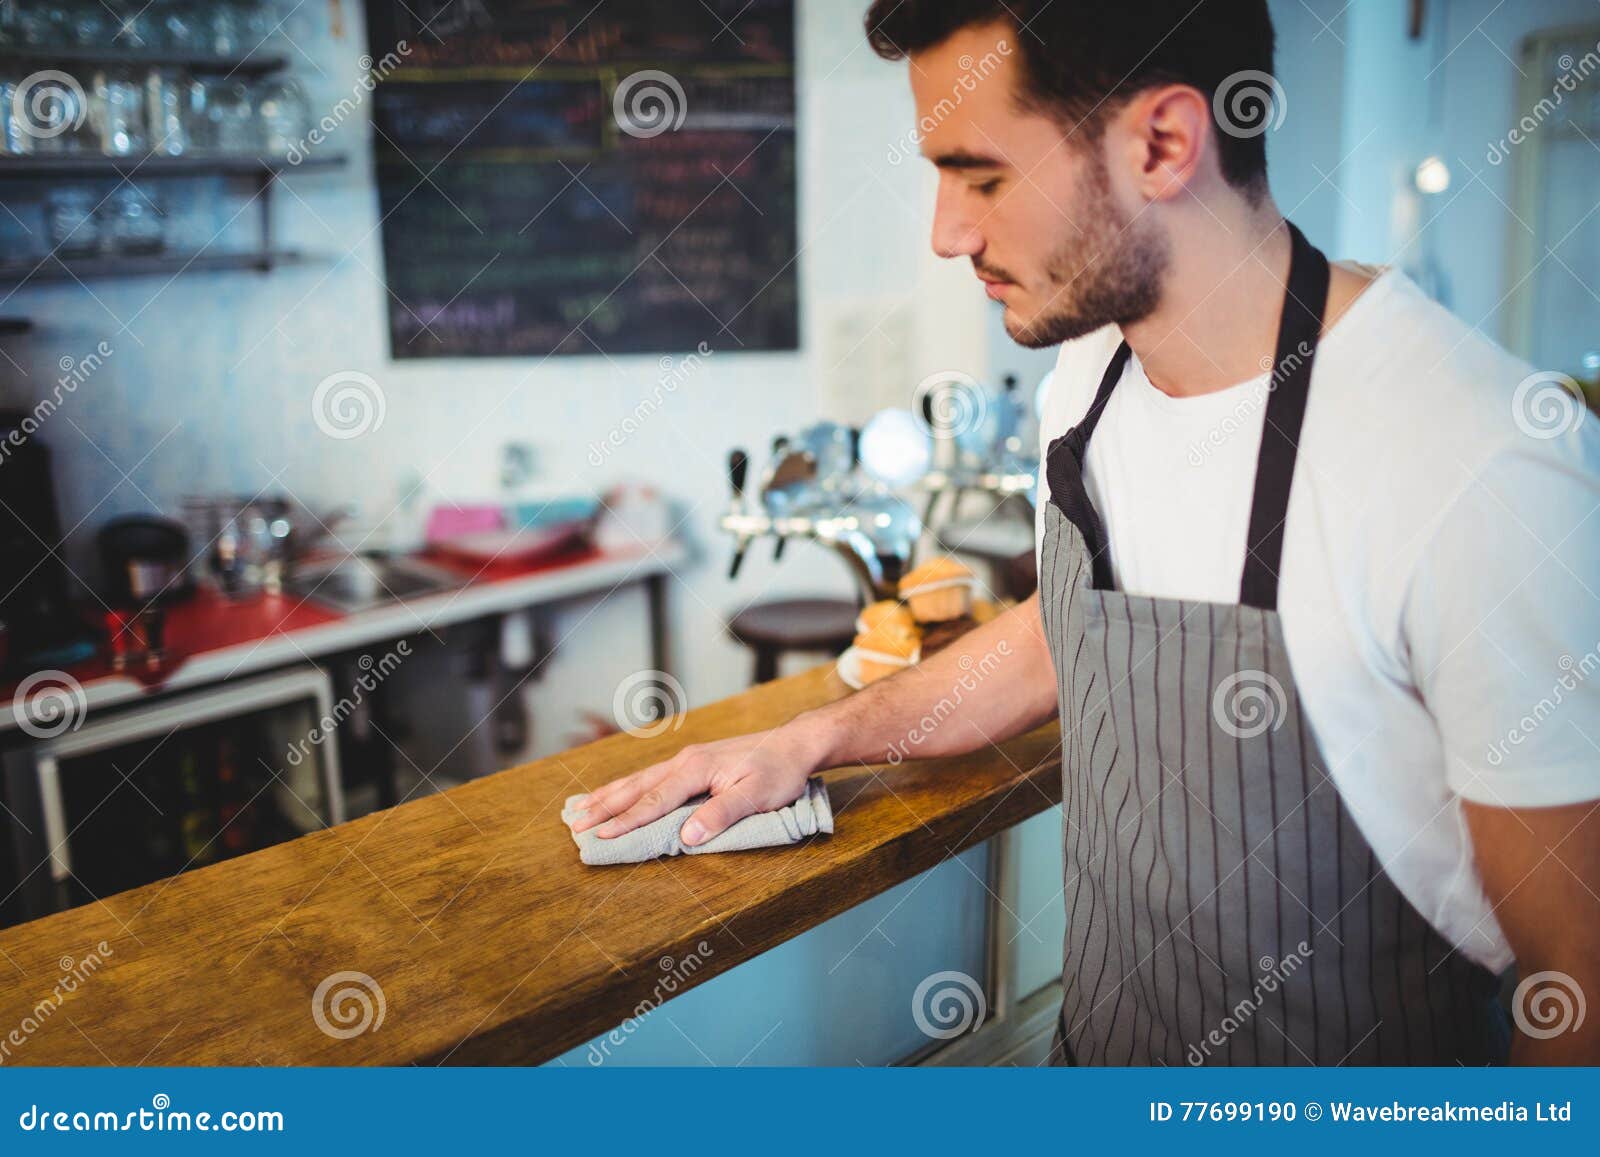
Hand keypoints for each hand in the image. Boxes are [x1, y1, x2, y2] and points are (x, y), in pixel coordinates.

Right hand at [568, 727, 822, 845]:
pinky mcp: (692, 764)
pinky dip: (628, 788)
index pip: (655, 801)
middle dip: (605, 807)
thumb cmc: (779, 772)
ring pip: (639, 780)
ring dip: (609, 795)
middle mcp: (685, 761)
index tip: (601, 836)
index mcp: (696, 768)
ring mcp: (686, 760)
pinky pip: (652, 778)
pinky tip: (617, 793)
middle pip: (637, 788)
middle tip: (575, 825)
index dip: (627, 821)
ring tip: (581, 808)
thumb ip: (721, 815)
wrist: (794, 745)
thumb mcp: (757, 796)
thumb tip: (687, 838)